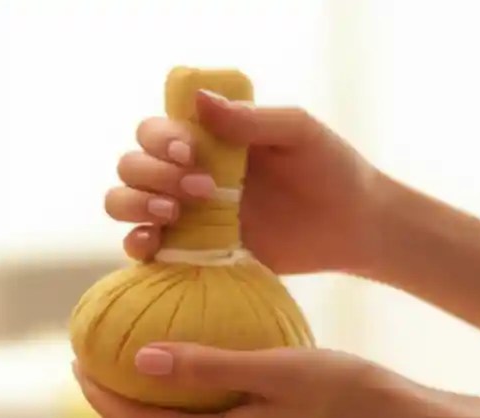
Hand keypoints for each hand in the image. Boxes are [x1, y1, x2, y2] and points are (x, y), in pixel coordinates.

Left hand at [73, 344, 444, 417]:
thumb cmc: (350, 393)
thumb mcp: (276, 369)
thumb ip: (207, 366)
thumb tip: (138, 360)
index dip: (102, 398)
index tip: (73, 362)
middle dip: (116, 402)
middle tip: (90, 360)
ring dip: (149, 404)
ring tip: (128, 362)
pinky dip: (186, 403)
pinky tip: (191, 369)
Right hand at [105, 91, 390, 275]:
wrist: (355, 227)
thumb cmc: (332, 170)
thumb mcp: (297, 132)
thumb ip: (249, 119)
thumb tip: (198, 101)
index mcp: (208, 141)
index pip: (155, 131)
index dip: (159, 139)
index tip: (190, 152)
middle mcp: (187, 175)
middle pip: (131, 166)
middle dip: (152, 174)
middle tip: (201, 190)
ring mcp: (187, 217)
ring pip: (124, 203)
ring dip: (134, 204)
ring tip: (173, 214)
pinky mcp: (194, 253)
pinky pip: (144, 249)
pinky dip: (135, 245)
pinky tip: (152, 243)